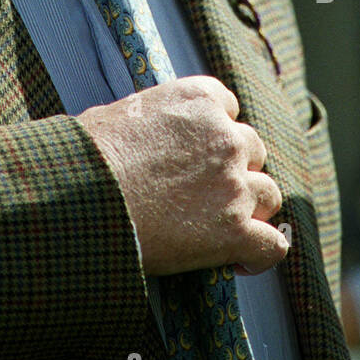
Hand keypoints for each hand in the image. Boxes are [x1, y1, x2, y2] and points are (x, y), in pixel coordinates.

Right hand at [75, 74, 287, 275]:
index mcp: (199, 99)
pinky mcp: (234, 231)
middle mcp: (225, 137)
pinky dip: (262, 253)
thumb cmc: (89, 157)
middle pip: (253, 150)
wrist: (86, 200)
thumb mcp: (118, 113)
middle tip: (204, 189)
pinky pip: (273, 245)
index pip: (229, 108)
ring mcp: (233, 184)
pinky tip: (242, 260)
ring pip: (268, 194)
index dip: (214, 132)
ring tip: (221, 223)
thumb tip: (142, 125)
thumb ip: (150, 115)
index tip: (199, 151)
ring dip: (249, 207)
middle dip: (234, 168)